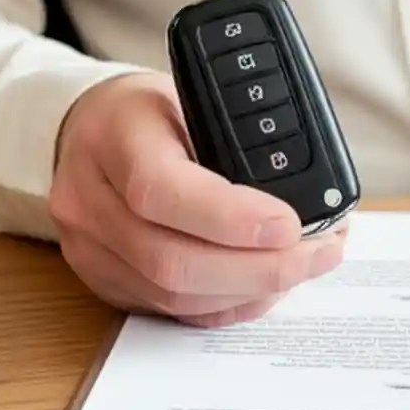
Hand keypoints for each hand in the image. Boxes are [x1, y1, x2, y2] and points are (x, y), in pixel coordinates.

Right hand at [49, 72, 346, 326]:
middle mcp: (89, 199)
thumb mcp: (196, 98)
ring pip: (175, 295)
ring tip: (304, 266)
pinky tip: (266, 286)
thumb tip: (316, 200)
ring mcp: (91, 248)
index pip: (161, 190)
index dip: (231, 218)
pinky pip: (173, 311)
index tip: (290, 225)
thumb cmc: (154, 113)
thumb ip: (243, 140)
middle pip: (172, 260)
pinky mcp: (106, 282)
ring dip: (252, 290)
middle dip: (261, 268)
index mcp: (113, 137)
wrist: (93, 133)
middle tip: (319, 254)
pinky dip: (229, 305)